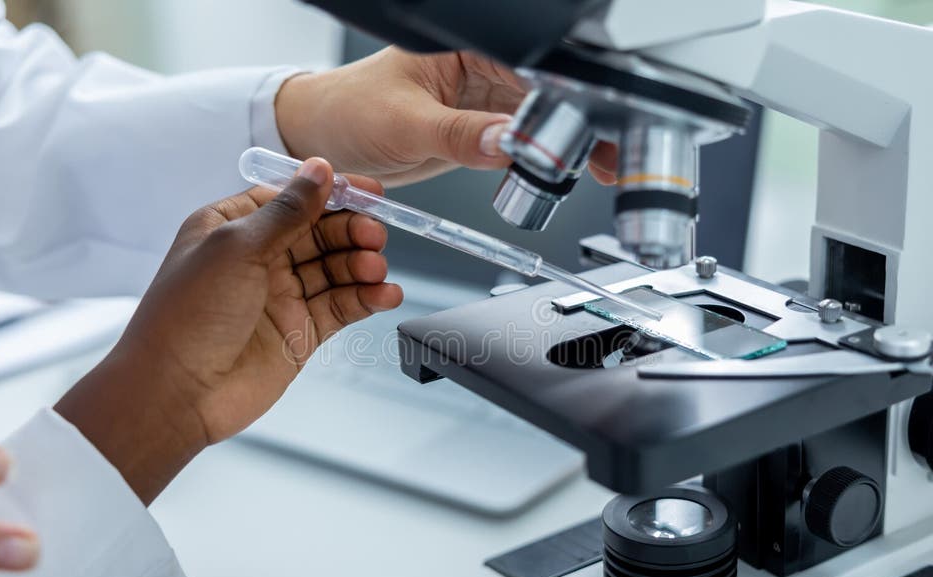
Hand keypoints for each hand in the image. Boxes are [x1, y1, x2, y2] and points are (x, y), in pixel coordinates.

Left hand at [55, 159, 401, 503]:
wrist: (176, 392)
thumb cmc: (188, 316)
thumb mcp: (237, 247)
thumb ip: (286, 211)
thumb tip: (320, 170)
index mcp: (234, 228)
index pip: (293, 199)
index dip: (333, 193)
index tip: (371, 192)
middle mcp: (259, 258)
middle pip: (321, 233)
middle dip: (352, 231)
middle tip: (374, 235)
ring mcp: (282, 296)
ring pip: (336, 269)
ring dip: (362, 265)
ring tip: (376, 268)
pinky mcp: (301, 332)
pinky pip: (342, 306)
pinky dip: (367, 298)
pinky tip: (385, 294)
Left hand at [275, 47, 617, 186]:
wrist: (323, 142)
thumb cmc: (349, 110)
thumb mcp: (405, 123)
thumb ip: (458, 134)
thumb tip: (508, 142)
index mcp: (461, 46)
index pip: (525, 64)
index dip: (562, 95)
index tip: (586, 126)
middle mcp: (476, 68)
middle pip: (544, 92)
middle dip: (579, 123)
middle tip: (609, 154)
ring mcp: (478, 102)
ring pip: (538, 121)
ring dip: (567, 146)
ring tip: (601, 167)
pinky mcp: (475, 132)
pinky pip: (519, 145)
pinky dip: (541, 162)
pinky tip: (559, 175)